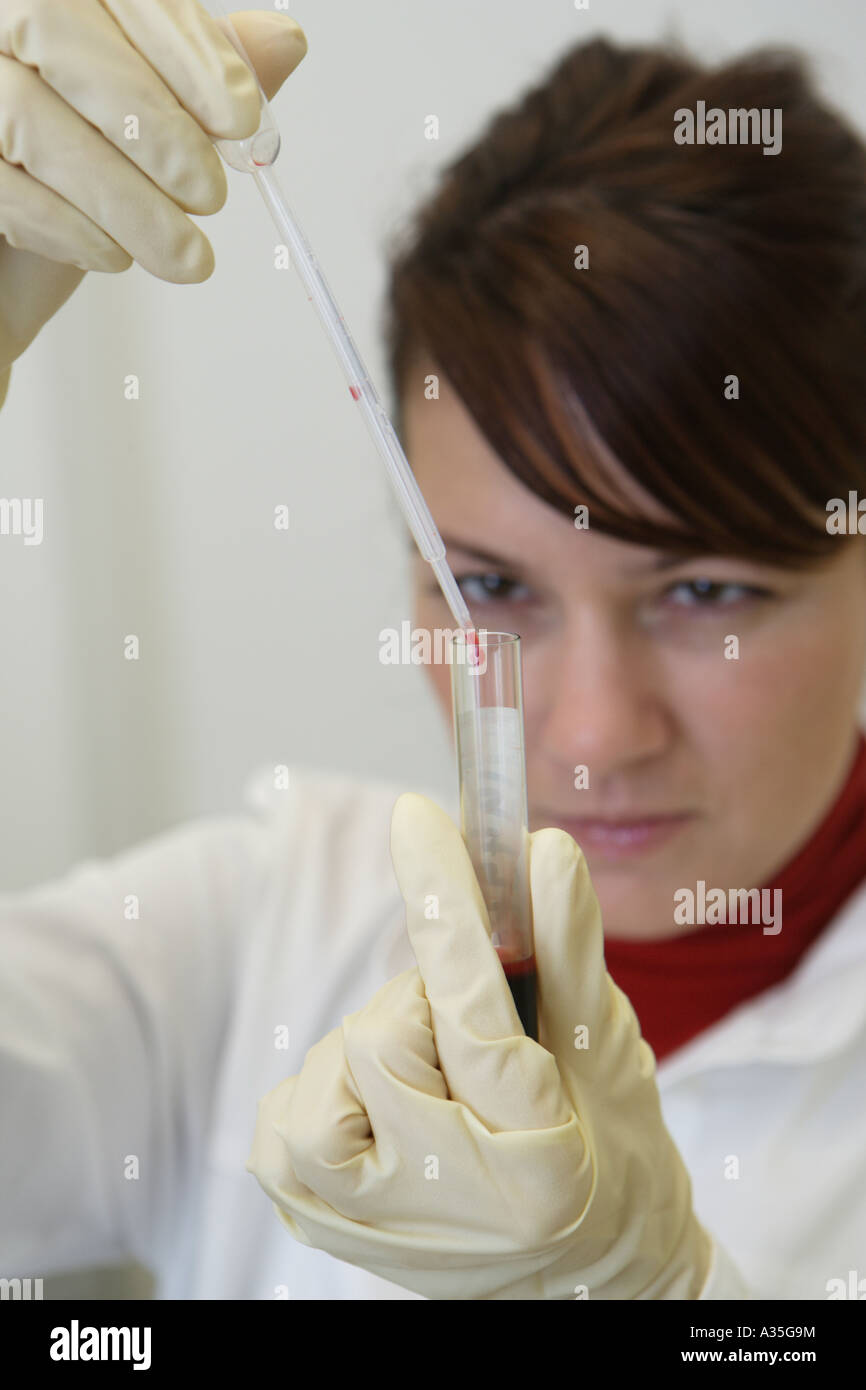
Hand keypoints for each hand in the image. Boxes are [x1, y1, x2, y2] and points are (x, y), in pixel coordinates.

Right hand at [0, 1, 306, 406]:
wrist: (4, 279)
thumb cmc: (72, 189)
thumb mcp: (147, 131)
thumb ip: (202, 81)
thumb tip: (283, 41)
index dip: (183, 46)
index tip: (241, 118)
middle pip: (53, 26)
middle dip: (151, 121)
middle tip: (211, 197)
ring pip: (28, 115)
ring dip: (125, 198)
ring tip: (185, 256)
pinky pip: (0, 186)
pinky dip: (69, 228)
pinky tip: (114, 257)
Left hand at [246, 792, 712, 1299]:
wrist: (590, 1274)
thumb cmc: (613, 1153)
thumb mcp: (609, 1053)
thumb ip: (567, 951)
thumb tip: (540, 851)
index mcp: (535, 1167)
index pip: (473, 1012)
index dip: (446, 902)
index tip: (418, 817)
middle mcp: (441, 1213)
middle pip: (379, 1038)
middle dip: (424, 1010)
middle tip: (475, 1043)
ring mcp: (368, 1230)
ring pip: (328, 1068)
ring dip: (379, 1049)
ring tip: (440, 1087)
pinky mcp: (319, 1227)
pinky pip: (286, 1114)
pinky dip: (329, 1087)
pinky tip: (383, 1107)